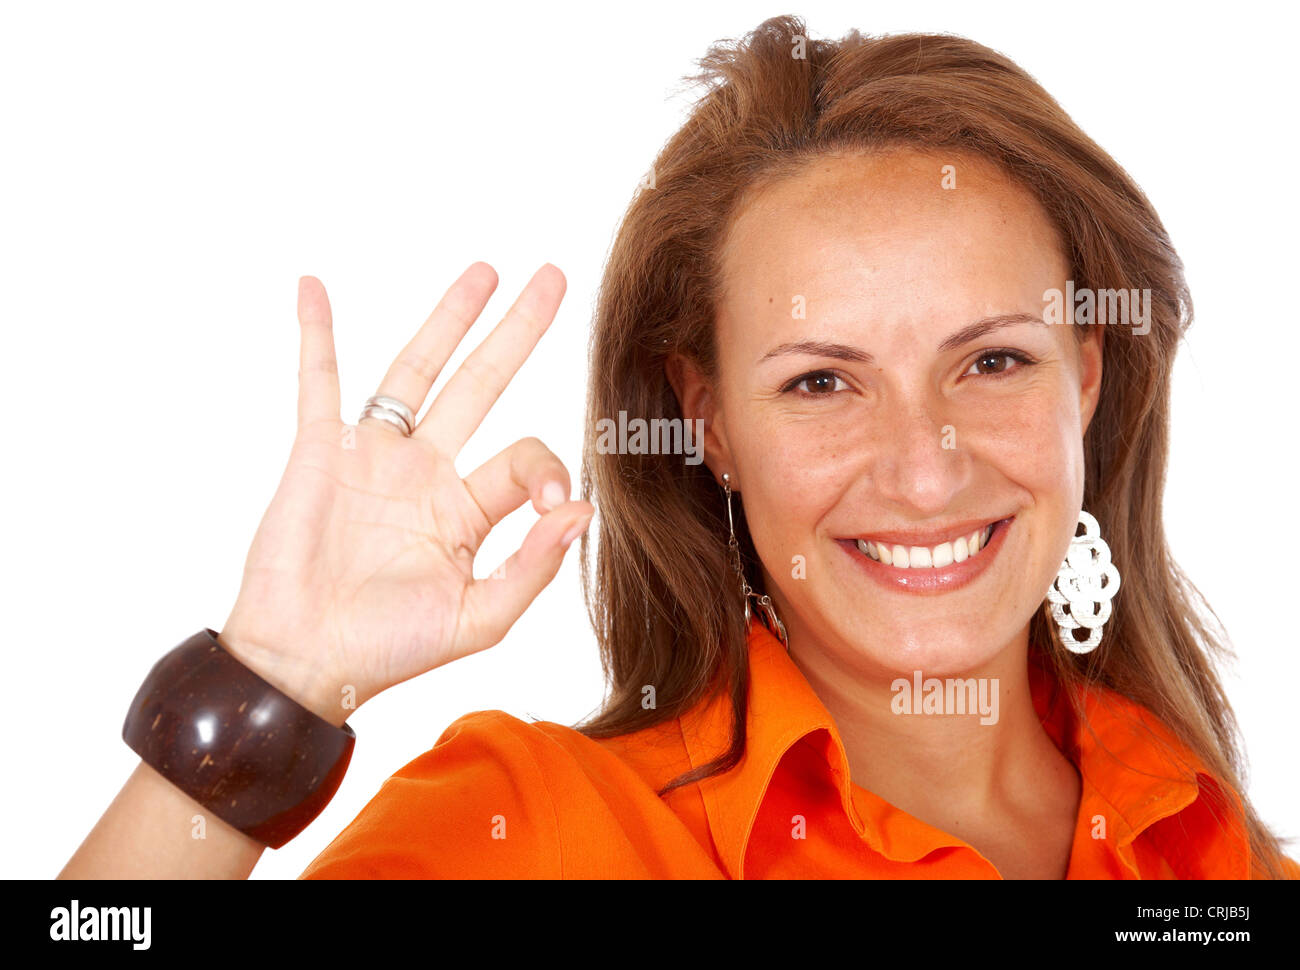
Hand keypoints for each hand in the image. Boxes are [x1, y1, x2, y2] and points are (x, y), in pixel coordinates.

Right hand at [219, 263, 592, 724]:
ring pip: (415, 370)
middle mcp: (427, 472)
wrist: (305, 662)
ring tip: (484, 273)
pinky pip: (319, 381)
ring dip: (447, 319)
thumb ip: (532, 569)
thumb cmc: (389, 649)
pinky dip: (316, 334)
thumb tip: (582, 512)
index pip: (524, 458)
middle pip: (482, 384)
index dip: (548, 469)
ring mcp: (374, 456)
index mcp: (467, 509)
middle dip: (517, 334)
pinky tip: (314, 286)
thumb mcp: (478, 620)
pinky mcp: (319, 452)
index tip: (556, 501)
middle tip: (553, 279)